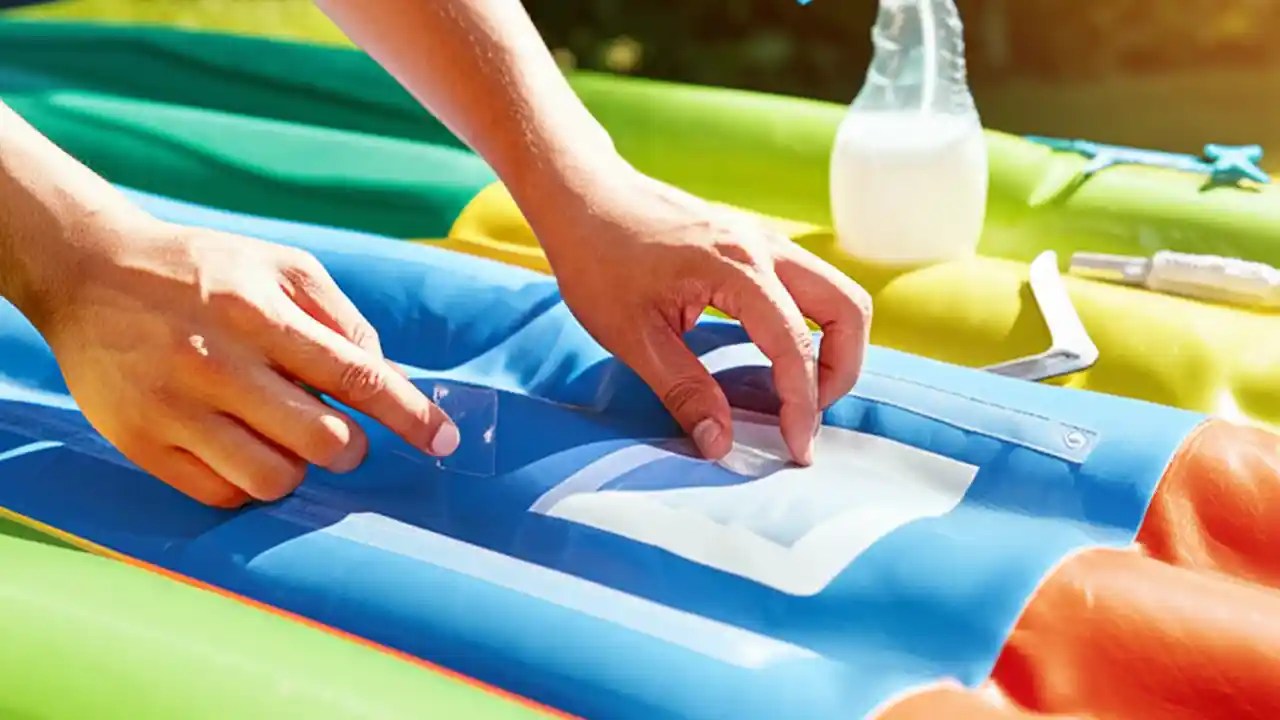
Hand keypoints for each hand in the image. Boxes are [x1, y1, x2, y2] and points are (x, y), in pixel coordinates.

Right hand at [37, 213, 457, 507]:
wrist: (88, 273)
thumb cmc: (203, 270)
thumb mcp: (280, 265)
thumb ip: (341, 318)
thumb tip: (385, 376)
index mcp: (258, 312)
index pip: (356, 376)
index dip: (409, 415)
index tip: (444, 440)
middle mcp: (217, 363)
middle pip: (324, 441)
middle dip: (351, 445)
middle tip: (341, 433)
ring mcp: (175, 409)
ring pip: (275, 480)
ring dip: (299, 467)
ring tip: (284, 435)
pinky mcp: (143, 444)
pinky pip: (222, 494)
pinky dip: (248, 481)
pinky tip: (243, 446)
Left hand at [536, 167, 871, 464]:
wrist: (582, 197)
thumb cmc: (598, 259)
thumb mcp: (633, 337)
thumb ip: (683, 390)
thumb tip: (720, 442)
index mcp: (738, 269)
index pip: (795, 347)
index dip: (802, 406)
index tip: (796, 449)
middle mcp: (764, 248)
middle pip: (848, 308)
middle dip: (841, 370)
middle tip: (808, 414)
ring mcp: (764, 240)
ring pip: (836, 292)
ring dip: (834, 346)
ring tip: (798, 392)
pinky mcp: (754, 243)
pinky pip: (809, 285)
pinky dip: (812, 325)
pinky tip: (776, 357)